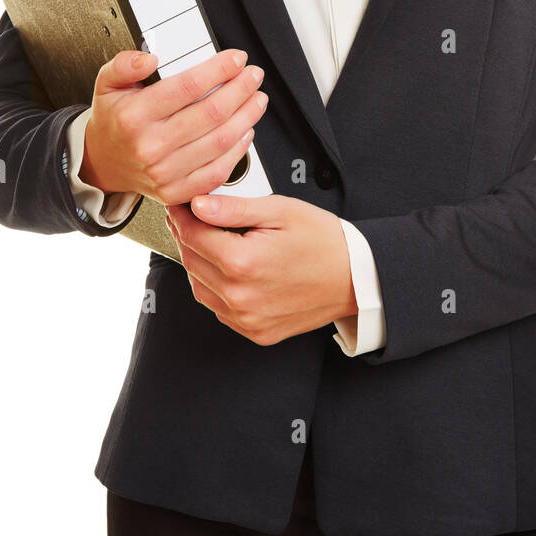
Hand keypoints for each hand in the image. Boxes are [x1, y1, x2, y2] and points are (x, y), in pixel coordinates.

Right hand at [79, 47, 268, 205]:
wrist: (103, 163)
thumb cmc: (114, 121)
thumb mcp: (107, 84)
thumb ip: (124, 65)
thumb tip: (149, 59)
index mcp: (134, 116)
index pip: (187, 87)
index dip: (219, 70)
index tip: (236, 58)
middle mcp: (150, 146)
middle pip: (211, 113)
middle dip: (240, 89)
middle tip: (253, 75)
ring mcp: (164, 173)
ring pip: (220, 142)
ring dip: (247, 117)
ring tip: (257, 99)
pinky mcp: (175, 191)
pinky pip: (217, 172)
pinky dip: (239, 151)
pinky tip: (247, 131)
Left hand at [165, 194, 357, 344]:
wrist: (355, 278)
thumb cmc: (323, 240)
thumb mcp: (279, 211)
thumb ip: (233, 209)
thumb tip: (197, 205)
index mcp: (243, 262)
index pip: (192, 235)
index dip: (181, 215)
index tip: (179, 204)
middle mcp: (239, 297)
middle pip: (191, 261)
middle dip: (186, 236)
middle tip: (188, 216)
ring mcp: (246, 319)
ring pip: (200, 288)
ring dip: (197, 263)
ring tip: (208, 240)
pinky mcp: (255, 331)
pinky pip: (219, 308)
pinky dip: (214, 287)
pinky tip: (226, 269)